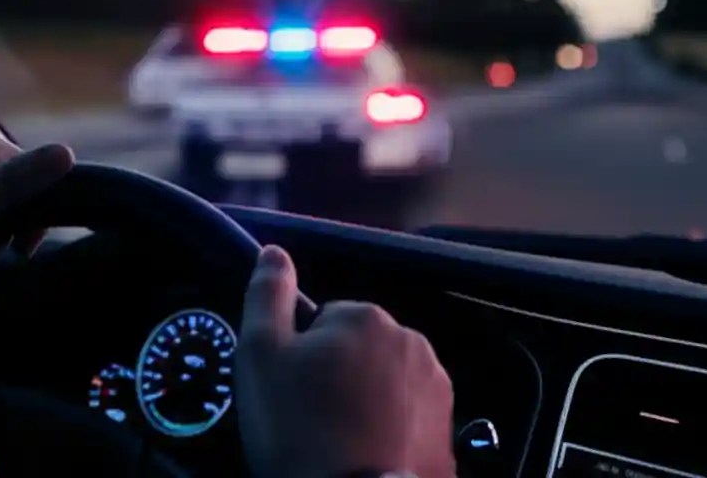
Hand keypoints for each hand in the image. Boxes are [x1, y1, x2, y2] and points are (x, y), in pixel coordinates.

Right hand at [236, 246, 455, 477]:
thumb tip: (274, 253)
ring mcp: (434, 387)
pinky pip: (407, 418)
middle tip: (310, 417)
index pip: (323, 320)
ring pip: (384, 383)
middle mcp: (410, 342)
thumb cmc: (301, 430)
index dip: (301, 354)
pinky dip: (389, 430)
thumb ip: (267, 295)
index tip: (292, 388)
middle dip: (337, 376)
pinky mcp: (446, 429)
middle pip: (357, 349)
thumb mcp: (260, 355)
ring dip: (364, 402)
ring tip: (337, 439)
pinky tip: (364, 453)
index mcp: (365, 316)